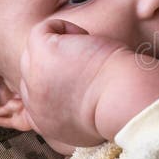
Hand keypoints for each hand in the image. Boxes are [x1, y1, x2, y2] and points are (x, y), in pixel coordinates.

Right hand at [19, 19, 132, 147]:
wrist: (125, 101)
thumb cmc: (124, 110)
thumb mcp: (94, 130)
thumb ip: (77, 119)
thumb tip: (80, 103)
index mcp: (46, 123)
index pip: (36, 98)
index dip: (56, 83)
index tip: (82, 80)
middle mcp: (34, 103)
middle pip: (34, 73)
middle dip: (60, 65)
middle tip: (91, 66)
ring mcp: (34, 77)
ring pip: (36, 52)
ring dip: (63, 47)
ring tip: (90, 52)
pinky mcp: (41, 53)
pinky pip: (42, 31)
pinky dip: (65, 28)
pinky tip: (86, 38)